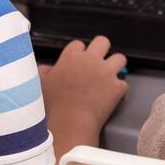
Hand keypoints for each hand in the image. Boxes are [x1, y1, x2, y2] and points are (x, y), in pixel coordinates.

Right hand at [39, 36, 127, 158]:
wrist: (70, 123)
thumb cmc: (53, 104)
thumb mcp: (41, 84)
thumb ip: (44, 72)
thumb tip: (47, 69)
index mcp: (72, 56)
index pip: (78, 44)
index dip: (78, 53)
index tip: (77, 62)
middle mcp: (91, 60)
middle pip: (102, 42)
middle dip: (101, 50)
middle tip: (97, 62)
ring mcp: (107, 72)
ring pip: (120, 58)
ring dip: (115, 66)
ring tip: (110, 75)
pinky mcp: (117, 87)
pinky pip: (123, 83)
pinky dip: (119, 89)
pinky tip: (112, 95)